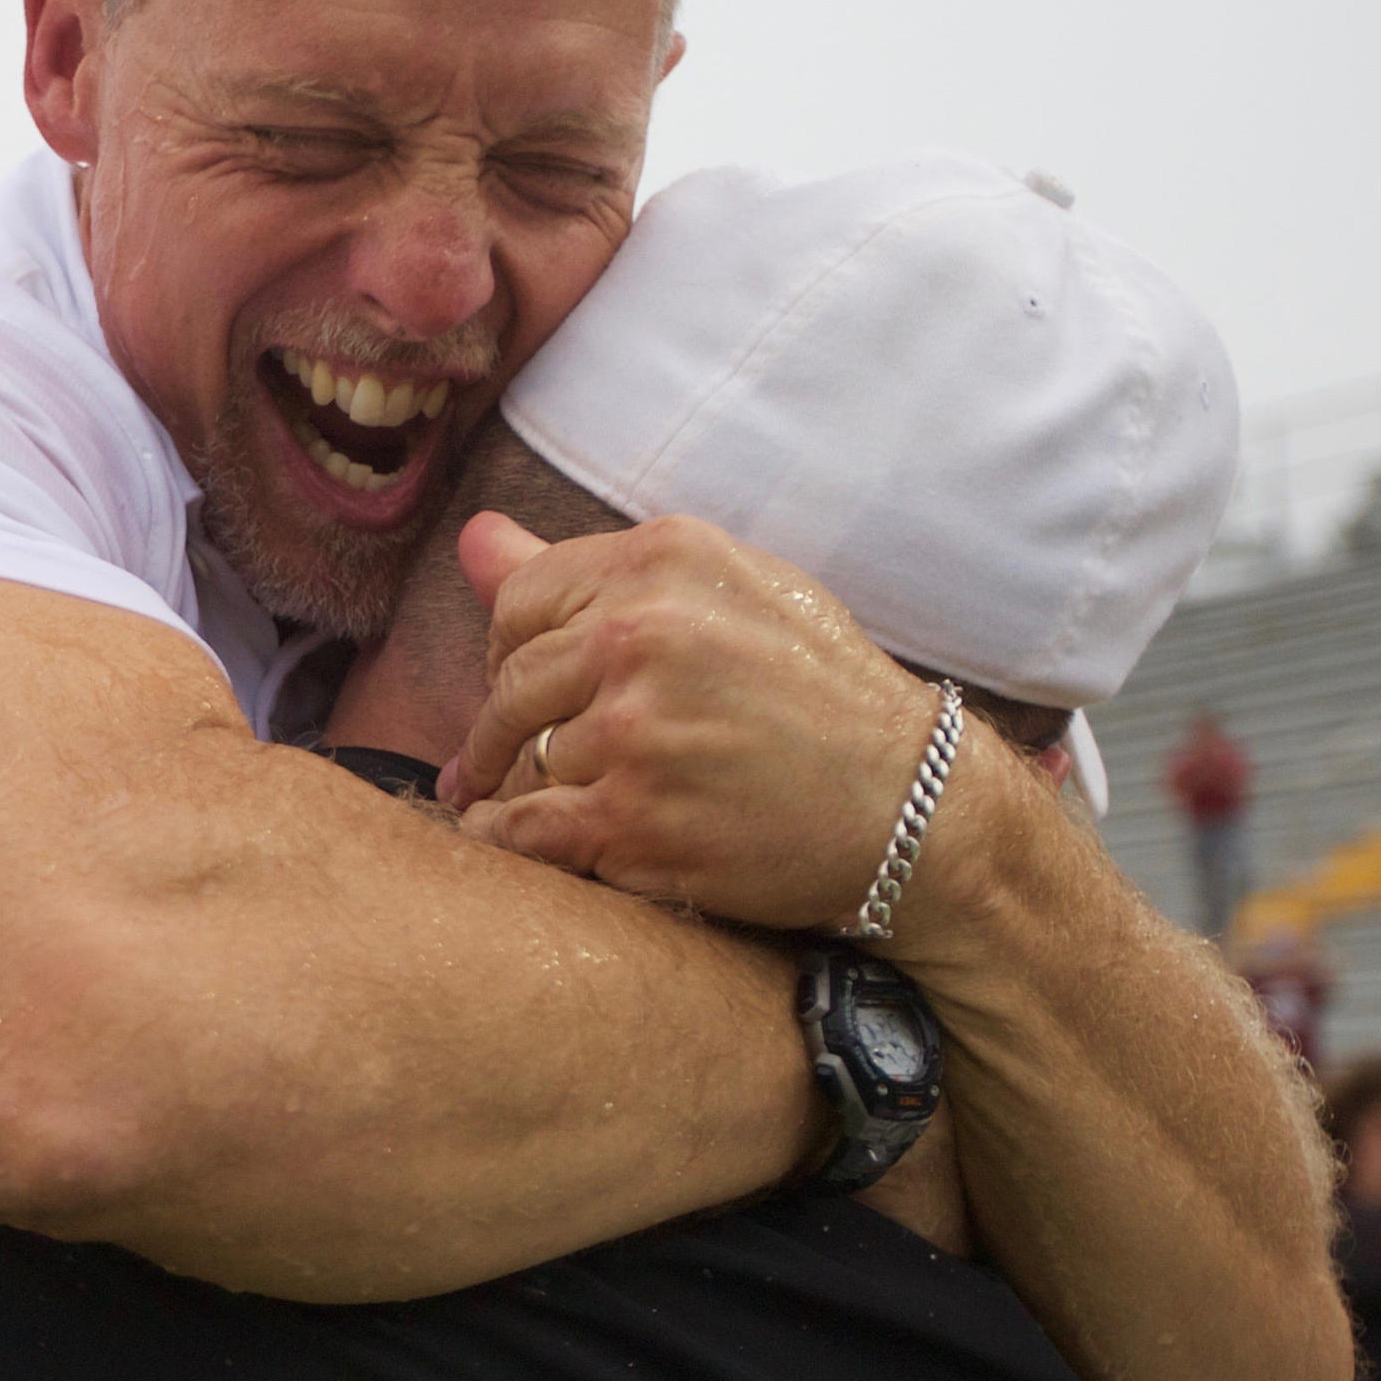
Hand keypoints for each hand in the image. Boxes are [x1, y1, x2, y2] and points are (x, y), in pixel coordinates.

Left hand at [444, 512, 965, 932]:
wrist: (908, 807)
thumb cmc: (819, 696)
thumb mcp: (728, 596)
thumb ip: (591, 574)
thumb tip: (472, 540)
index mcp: (664, 560)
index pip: (519, 600)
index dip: (516, 649)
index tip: (540, 684)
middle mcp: (642, 634)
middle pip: (511, 684)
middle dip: (510, 727)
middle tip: (523, 755)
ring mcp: (634, 730)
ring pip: (521, 760)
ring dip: (529, 787)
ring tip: (575, 796)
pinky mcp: (631, 817)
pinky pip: (522, 830)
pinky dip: (512, 840)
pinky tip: (526, 838)